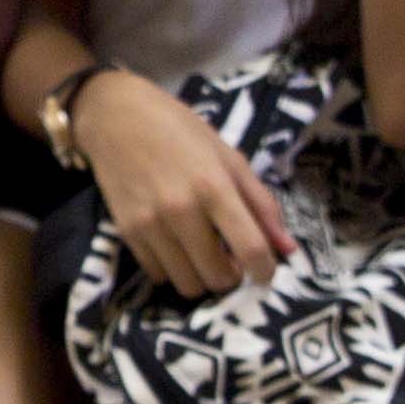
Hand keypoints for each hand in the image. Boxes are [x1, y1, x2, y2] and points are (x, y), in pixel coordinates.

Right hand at [76, 71, 290, 297]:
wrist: (116, 118)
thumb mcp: (229, 158)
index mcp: (215, 186)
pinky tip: (176, 246)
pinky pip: (159, 275)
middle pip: (219, 277)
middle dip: (232, 275)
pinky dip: (174, 269)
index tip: (265, 271)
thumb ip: (262, 204)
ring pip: (188, 285)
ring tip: (203, 254)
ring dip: (203, 277)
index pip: (251, 248)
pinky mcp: (127, 233)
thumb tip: (288, 249)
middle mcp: (182, 210)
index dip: (265, 270)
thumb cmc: (180, 131)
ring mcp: (151, 225)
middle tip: (230, 257)